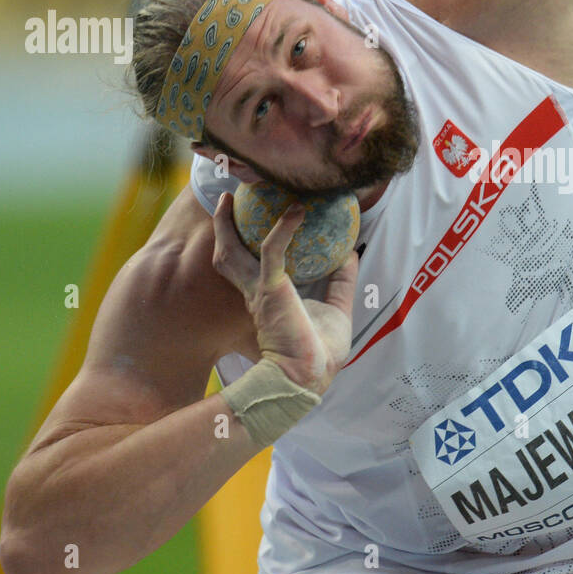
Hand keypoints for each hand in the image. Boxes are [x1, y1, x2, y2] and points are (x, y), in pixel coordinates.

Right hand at [210, 191, 358, 388]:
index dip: (243, 246)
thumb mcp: (336, 310)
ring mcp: (259, 291)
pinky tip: (297, 211)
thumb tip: (350, 253)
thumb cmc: (319, 353)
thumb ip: (341, 282)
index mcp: (266, 300)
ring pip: (234, 251)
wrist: (308, 377)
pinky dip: (283, 228)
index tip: (250, 224)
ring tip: (234, 197)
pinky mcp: (271, 289)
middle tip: (226, 203)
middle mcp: (255, 293)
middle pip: (227, 258)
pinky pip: (273, 250)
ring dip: (228, 224)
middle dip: (222, 230)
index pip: (247, 268)